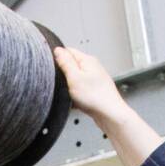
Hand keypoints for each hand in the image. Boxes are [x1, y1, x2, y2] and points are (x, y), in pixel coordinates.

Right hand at [54, 46, 163, 165]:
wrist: (110, 115)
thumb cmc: (95, 97)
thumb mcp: (74, 77)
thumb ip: (65, 62)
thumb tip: (58, 50)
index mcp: (87, 60)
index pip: (68, 51)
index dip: (58, 59)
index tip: (54, 69)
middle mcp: (92, 67)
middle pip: (71, 66)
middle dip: (64, 75)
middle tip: (64, 84)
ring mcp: (94, 79)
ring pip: (75, 80)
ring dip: (70, 87)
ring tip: (72, 95)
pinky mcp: (94, 90)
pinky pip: (80, 90)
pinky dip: (76, 96)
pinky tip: (77, 102)